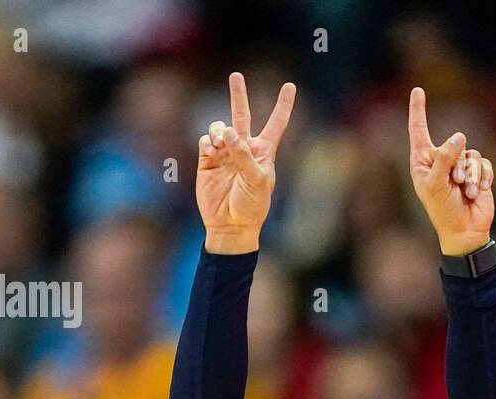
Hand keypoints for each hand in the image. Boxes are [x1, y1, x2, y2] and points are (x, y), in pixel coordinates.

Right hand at [197, 73, 295, 253]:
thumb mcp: (256, 181)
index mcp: (264, 152)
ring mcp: (225, 153)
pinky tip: (212, 150)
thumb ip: (244, 155)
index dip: (283, 105)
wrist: (230, 225)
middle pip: (242, 115)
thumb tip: (229, 131)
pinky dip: (208, 141)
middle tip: (236, 76)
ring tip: (220, 143)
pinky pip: (205, 140)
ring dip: (219, 130)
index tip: (290, 86)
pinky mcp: (207, 161)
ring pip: (219, 127)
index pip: (276, 123)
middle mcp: (244, 149)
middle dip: (238, 95)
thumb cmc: (251, 206)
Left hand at [408, 87, 494, 256]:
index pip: (419, 130)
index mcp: (423, 162)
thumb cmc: (443, 210)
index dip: (418, 110)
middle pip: (453, 143)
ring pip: (470, 153)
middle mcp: (441, 160)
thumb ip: (444, 157)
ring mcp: (460, 166)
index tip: (418, 90)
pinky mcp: (478, 172)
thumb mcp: (435, 184)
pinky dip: (482, 178)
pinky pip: (483, 163)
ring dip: (469, 175)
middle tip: (453, 185)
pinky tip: (477, 193)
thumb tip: (460, 136)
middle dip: (456, 165)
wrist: (465, 231)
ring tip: (465, 192)